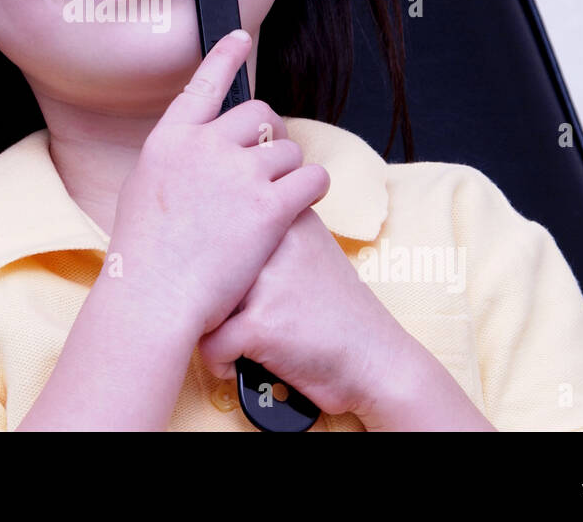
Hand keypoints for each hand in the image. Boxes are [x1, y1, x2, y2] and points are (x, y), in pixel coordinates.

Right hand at [107, 29, 332, 338]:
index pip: (204, 85)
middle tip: (268, 164)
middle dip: (270, 137)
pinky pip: (312, 179)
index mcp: (170, 139)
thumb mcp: (142, 190)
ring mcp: (238, 173)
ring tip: (277, 198)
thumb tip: (196, 153)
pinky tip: (305, 201)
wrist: (153, 296)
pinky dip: (313, 188)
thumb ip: (174, 163)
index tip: (239, 37)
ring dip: (289, 170)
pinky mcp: (269, 206)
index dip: (225, 57)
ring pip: (288, 150)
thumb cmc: (143, 257)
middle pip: (259, 115)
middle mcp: (205, 146)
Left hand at [198, 205, 487, 427]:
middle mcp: (276, 240)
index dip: (217, 259)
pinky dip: (219, 364)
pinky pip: (210, 344)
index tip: (229, 281)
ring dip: (211, 325)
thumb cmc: (341, 314)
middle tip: (224, 314)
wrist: (381, 363)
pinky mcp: (258, 323)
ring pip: (202, 299)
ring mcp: (266, 281)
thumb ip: (272, 236)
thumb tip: (214, 235)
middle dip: (209, 292)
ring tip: (231, 340)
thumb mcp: (313, 253)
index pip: (222, 224)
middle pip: (206, 261)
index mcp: (289, 218)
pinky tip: (237, 366)